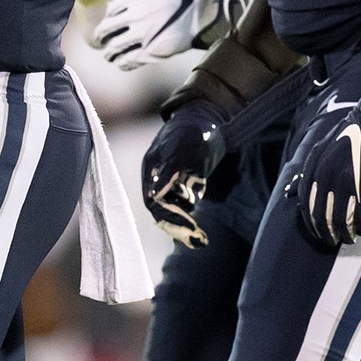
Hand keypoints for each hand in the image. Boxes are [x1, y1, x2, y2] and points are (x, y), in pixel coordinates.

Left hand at [94, 0, 215, 68]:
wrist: (203, 15)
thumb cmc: (184, 2)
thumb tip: (119, 7)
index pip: (112, 9)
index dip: (109, 17)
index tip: (111, 22)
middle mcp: (135, 16)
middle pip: (106, 29)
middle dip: (101, 36)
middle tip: (101, 40)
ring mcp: (141, 35)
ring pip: (113, 48)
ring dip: (109, 53)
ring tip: (109, 55)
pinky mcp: (149, 52)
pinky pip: (127, 61)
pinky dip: (122, 64)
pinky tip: (123, 63)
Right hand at [140, 99, 227, 246]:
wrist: (208, 121)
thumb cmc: (191, 132)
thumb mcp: (180, 150)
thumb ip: (167, 171)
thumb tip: (153, 194)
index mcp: (152, 169)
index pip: (153, 200)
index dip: (168, 216)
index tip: (187, 226)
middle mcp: (159, 180)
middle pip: (162, 210)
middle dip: (177, 226)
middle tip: (196, 239)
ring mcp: (172, 184)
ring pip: (173, 213)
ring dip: (184, 226)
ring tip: (199, 240)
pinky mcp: (186, 187)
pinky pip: (184, 209)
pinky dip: (190, 220)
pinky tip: (200, 234)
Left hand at [282, 80, 360, 250]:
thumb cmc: (349, 137)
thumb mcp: (320, 151)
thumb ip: (306, 173)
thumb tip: (289, 193)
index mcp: (314, 168)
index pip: (306, 204)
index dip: (311, 222)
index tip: (317, 232)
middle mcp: (326, 176)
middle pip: (321, 215)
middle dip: (326, 232)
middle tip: (332, 241)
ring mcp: (346, 183)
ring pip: (340, 219)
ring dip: (344, 234)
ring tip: (349, 239)